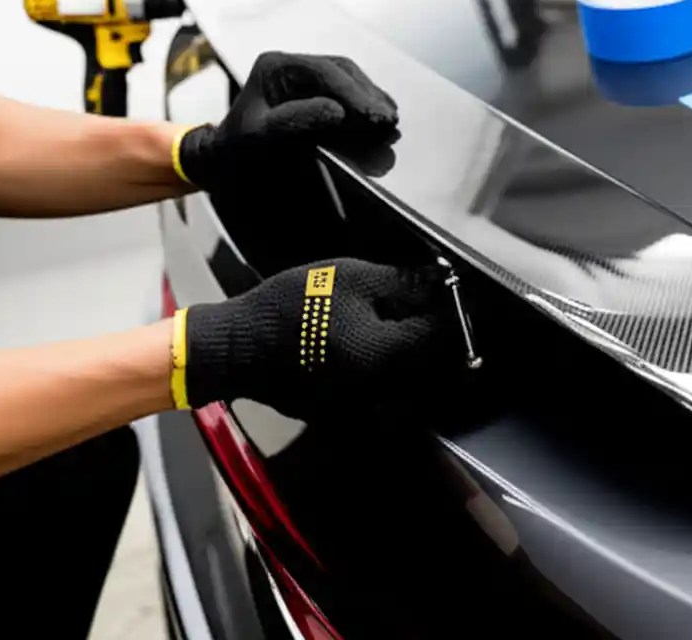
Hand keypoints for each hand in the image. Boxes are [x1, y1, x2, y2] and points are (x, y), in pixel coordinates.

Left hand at [174, 52, 399, 189]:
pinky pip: (347, 96)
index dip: (354, 94)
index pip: (325, 73)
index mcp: (276, 66)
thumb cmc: (235, 149)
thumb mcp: (259, 137)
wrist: (223, 162)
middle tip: (389, 122)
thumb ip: (296, 122)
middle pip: (342, 73)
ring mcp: (306, 80)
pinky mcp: (315, 96)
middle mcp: (293, 66)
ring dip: (371, 103)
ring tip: (390, 125)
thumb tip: (337, 112)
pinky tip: (380, 124)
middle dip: (368, 98)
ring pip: (349, 82)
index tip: (375, 117)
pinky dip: (366, 110)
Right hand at [174, 259, 448, 417]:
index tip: (448, 291)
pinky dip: (390, 367)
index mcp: (387, 354)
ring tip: (396, 319)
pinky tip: (372, 342)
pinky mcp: (352, 411)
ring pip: (412, 376)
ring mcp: (368, 405)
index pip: (444, 334)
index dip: (452, 309)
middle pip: (432, 360)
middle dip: (435, 331)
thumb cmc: (291, 307)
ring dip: (414, 350)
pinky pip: (388, 389)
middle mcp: (385, 388)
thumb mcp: (350, 279)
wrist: (238, 348)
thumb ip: (401, 284)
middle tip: (425, 302)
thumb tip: (441, 283)